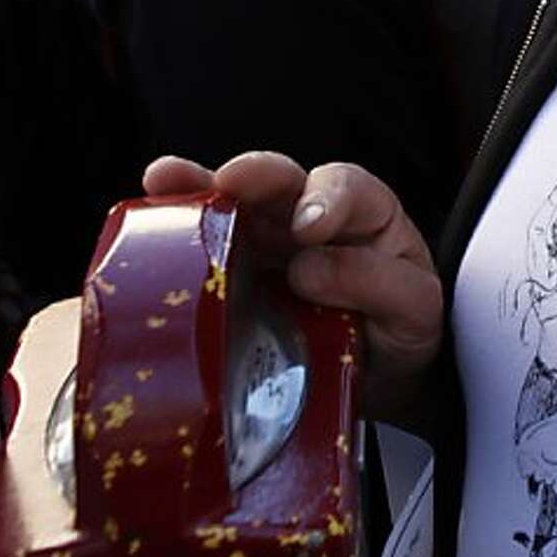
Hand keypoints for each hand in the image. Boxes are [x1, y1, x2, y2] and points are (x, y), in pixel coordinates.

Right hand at [142, 151, 441, 415]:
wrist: (381, 381)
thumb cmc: (401, 331)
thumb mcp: (413, 310)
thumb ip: (380, 284)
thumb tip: (309, 269)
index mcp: (364, 218)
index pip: (348, 188)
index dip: (326, 198)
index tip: (306, 228)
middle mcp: (309, 220)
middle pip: (280, 181)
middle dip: (253, 175)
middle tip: (228, 184)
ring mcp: (266, 246)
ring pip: (231, 204)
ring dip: (194, 189)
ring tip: (162, 181)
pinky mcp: (231, 281)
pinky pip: (200, 249)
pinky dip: (170, 230)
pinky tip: (144, 219)